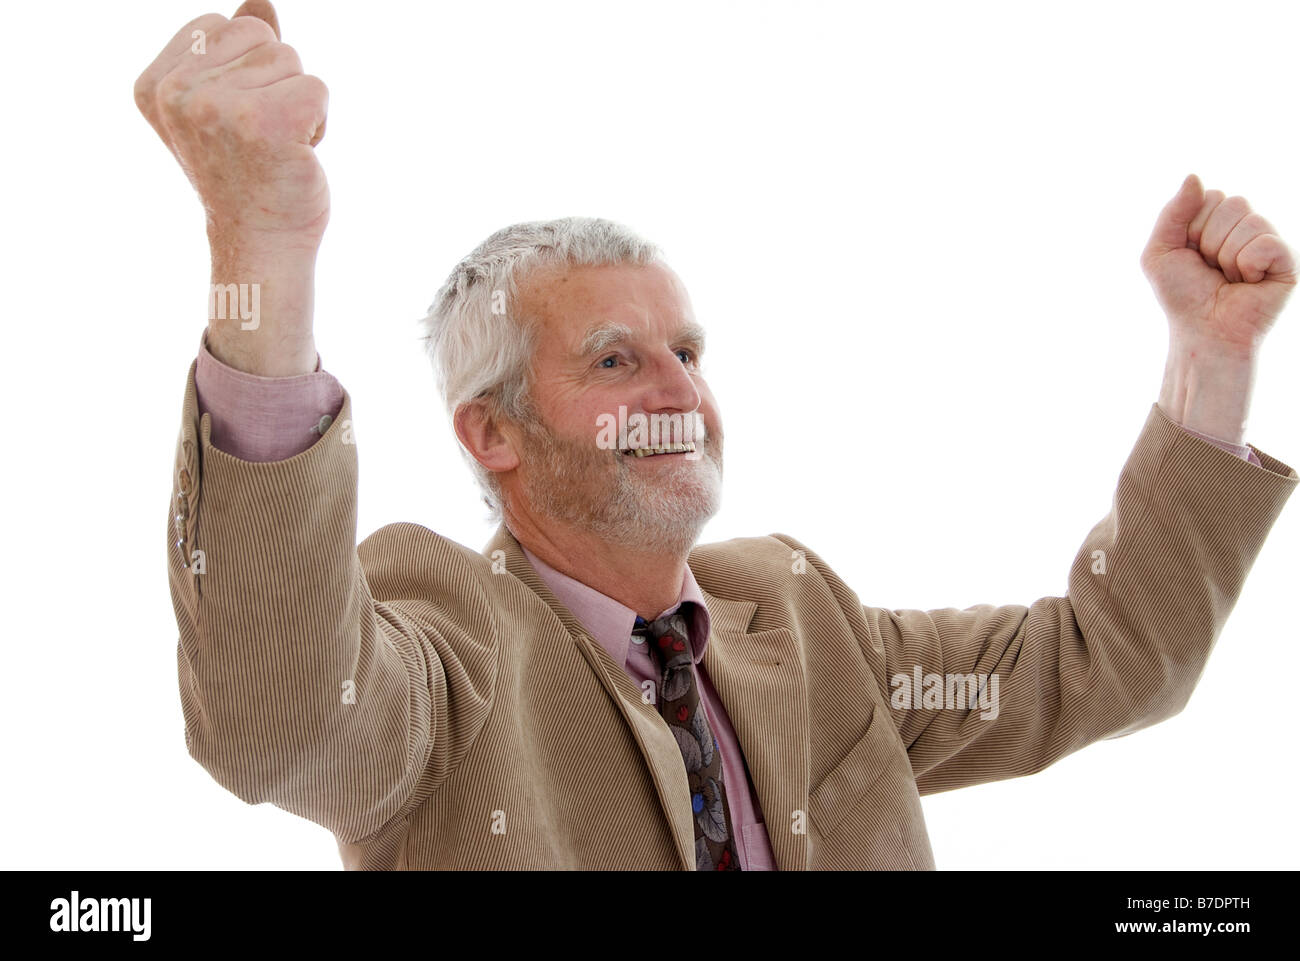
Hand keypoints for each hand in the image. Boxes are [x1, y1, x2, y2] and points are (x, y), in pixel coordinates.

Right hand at [133, 0, 329, 253]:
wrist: (261, 242)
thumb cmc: (249, 175)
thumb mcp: (228, 105)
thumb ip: (237, 52)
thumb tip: (259, 1)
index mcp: (154, 85)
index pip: (222, 24)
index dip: (247, 68)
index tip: (237, 122)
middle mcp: (177, 94)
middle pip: (261, 35)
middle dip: (277, 81)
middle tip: (263, 136)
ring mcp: (217, 108)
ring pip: (292, 60)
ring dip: (298, 103)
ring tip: (278, 147)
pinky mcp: (264, 123)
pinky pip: (317, 88)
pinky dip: (319, 122)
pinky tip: (298, 155)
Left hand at [1140, 174, 1295, 355]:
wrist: (1202, 331)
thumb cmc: (1182, 296)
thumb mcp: (1160, 252)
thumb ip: (1173, 212)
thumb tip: (1194, 176)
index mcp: (1218, 221)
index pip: (1211, 196)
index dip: (1193, 228)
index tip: (1192, 255)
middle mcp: (1247, 227)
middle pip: (1233, 203)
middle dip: (1210, 240)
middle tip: (1211, 269)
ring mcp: (1268, 243)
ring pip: (1250, 221)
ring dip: (1227, 257)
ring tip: (1229, 279)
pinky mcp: (1286, 262)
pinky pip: (1266, 244)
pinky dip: (1248, 266)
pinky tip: (1248, 283)